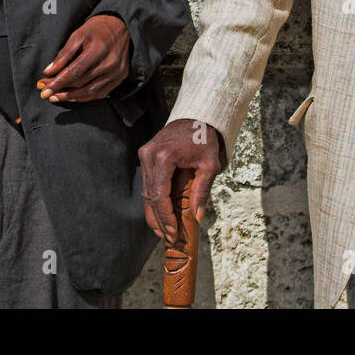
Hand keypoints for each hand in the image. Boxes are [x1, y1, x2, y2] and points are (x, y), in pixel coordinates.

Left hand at [37, 13, 129, 102]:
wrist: (121, 26)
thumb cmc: (97, 29)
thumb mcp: (78, 35)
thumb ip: (64, 54)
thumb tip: (49, 72)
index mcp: (98, 50)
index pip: (74, 72)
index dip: (57, 82)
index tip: (44, 89)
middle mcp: (110, 64)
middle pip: (81, 83)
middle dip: (60, 89)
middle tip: (45, 91)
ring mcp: (116, 72)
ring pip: (90, 92)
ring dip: (71, 97)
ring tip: (55, 97)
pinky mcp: (120, 77)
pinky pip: (100, 93)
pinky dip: (84, 97)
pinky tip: (72, 97)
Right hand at [139, 118, 223, 243]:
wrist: (196, 115)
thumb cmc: (204, 139)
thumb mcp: (209, 164)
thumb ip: (202, 190)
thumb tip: (196, 217)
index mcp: (163, 157)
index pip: (160, 195)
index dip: (165, 217)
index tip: (173, 233)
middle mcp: (149, 155)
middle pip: (150, 196)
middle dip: (159, 220)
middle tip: (168, 238)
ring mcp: (145, 155)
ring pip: (146, 192)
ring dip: (154, 213)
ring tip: (164, 231)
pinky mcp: (146, 155)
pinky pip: (148, 184)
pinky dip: (154, 200)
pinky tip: (161, 214)